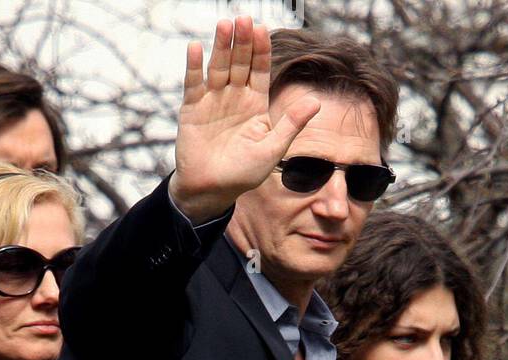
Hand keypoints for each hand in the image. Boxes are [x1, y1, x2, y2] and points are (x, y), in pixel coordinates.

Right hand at [170, 16, 320, 222]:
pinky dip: (194, 67)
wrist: (211, 191)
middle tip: (243, 19)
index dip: (261, 50)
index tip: (262, 30)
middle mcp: (234, 97)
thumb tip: (315, 102)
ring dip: (220, 47)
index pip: (260, 70)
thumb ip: (291, 125)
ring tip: (224, 26)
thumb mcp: (272, 150)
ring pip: (218, 68)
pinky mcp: (192, 110)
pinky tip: (196, 48)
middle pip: (239, 63)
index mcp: (255, 103)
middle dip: (242, 42)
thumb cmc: (242, 174)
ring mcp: (212, 101)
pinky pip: (193, 84)